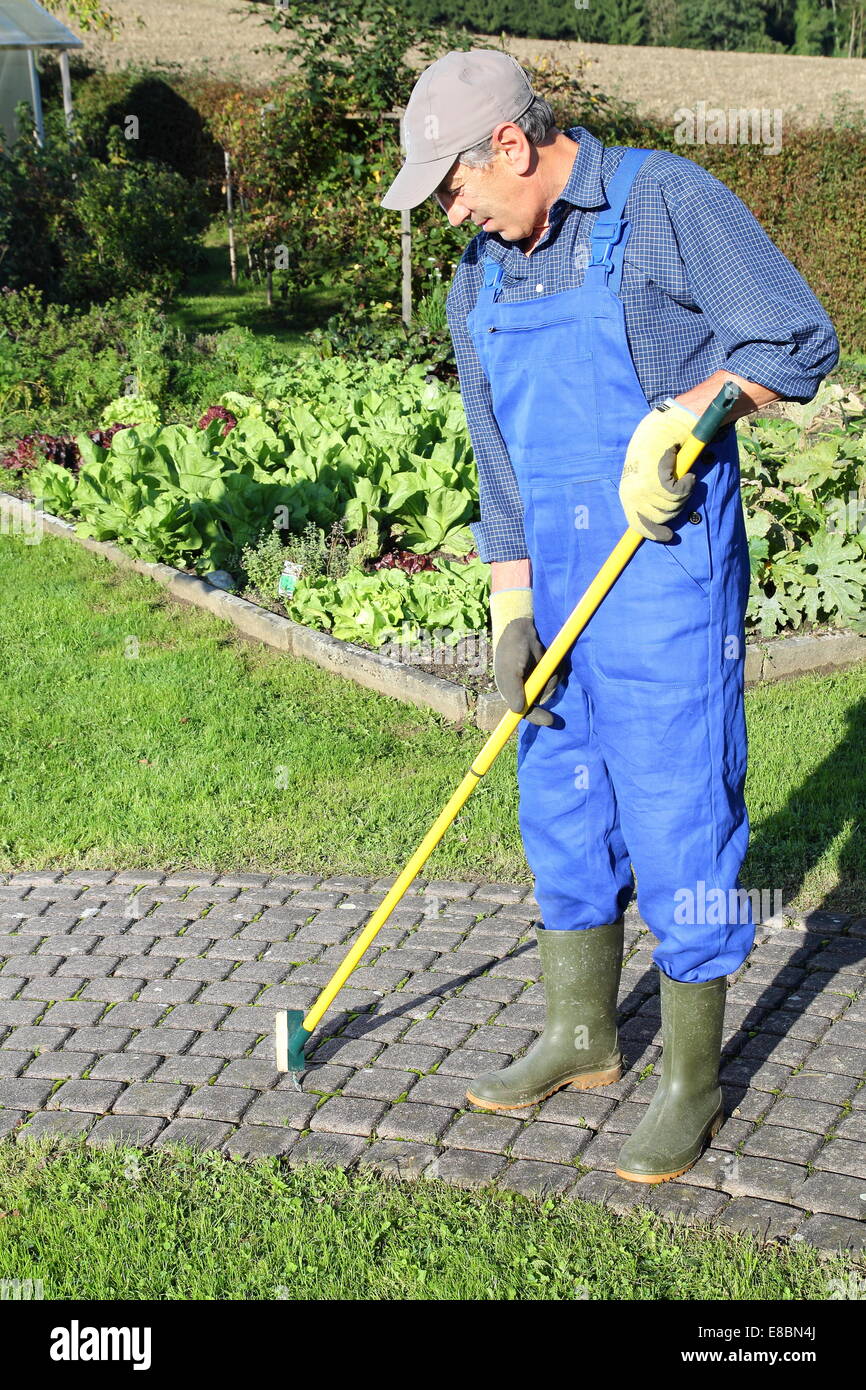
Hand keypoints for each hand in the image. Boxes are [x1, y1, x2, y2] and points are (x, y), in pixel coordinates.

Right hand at [490, 588, 561, 726]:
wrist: (520, 629)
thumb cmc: (511, 650)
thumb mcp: (510, 670)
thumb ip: (514, 690)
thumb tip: (517, 710)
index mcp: (512, 693)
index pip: (524, 712)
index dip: (536, 718)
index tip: (550, 720)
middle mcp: (525, 690)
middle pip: (540, 704)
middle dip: (548, 694)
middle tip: (553, 690)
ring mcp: (536, 681)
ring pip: (550, 690)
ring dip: (553, 680)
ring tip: (546, 664)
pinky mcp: (546, 672)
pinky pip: (556, 678)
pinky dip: (558, 672)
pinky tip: (553, 662)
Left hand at [619, 400, 697, 541]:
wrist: (665, 424)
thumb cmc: (657, 446)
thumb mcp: (646, 474)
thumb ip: (649, 495)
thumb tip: (656, 523)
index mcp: (628, 491)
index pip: (636, 522)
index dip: (652, 532)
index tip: (667, 537)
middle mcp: (632, 491)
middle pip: (659, 517)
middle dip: (674, 508)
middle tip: (680, 488)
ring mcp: (644, 485)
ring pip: (671, 506)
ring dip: (682, 493)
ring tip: (681, 475)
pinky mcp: (658, 476)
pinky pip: (678, 493)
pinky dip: (687, 484)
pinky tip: (686, 472)